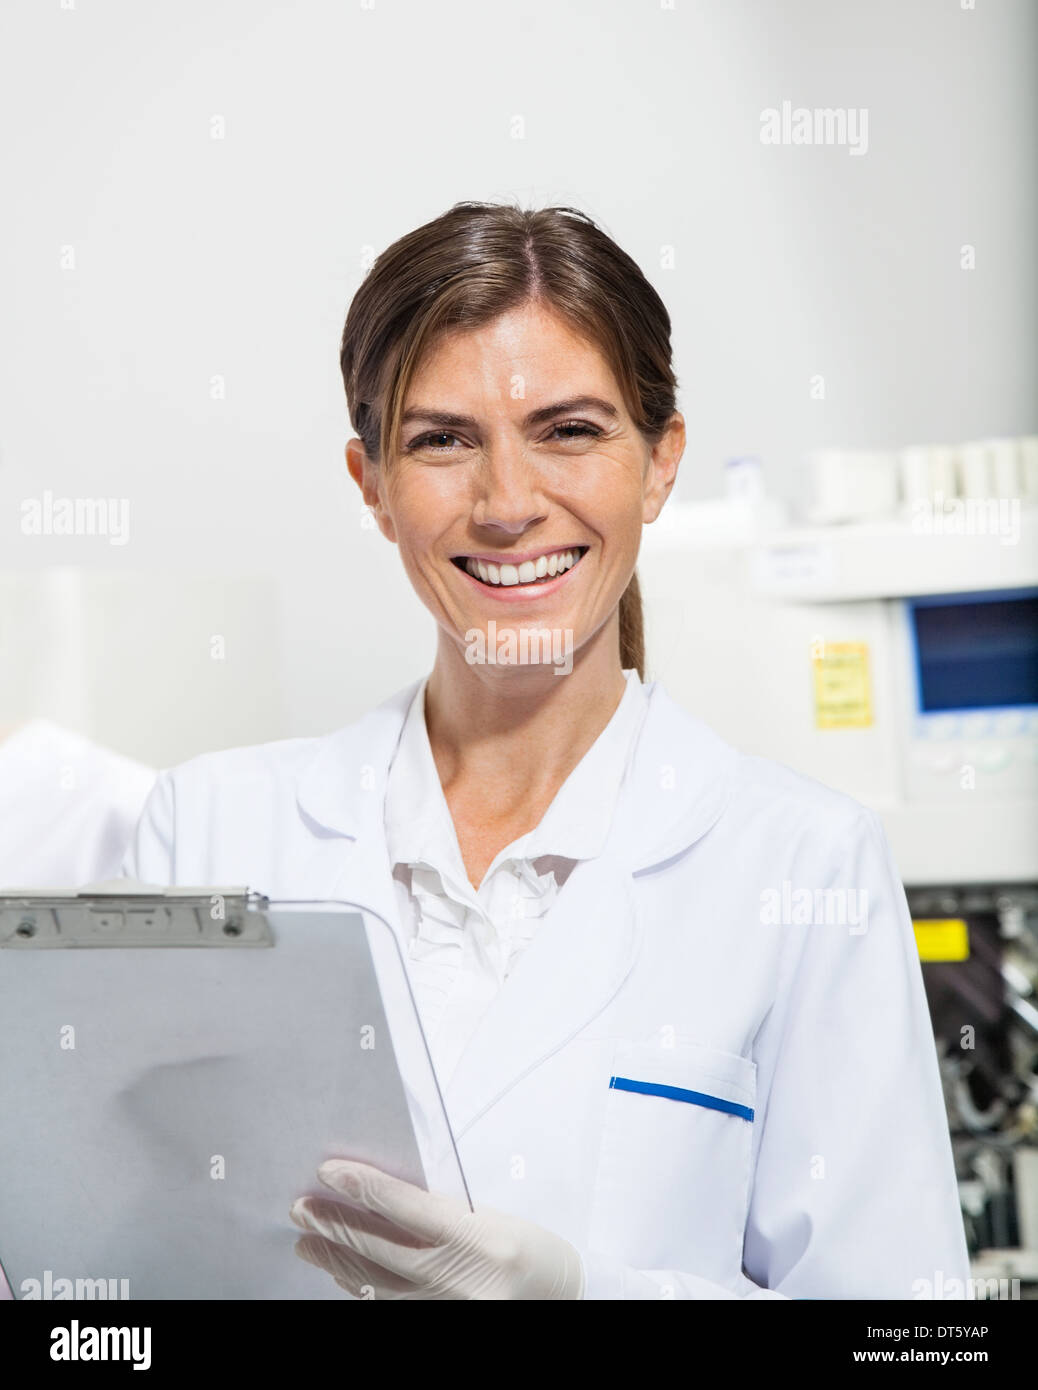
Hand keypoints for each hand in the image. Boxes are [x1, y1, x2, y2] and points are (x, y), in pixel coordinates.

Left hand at [290, 1158, 584, 1299]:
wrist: (560, 1296)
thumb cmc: (528, 1248)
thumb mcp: (490, 1216)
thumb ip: (440, 1208)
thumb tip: (381, 1193)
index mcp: (475, 1237)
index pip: (402, 1205)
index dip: (361, 1185)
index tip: (330, 1170)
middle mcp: (455, 1278)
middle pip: (378, 1247)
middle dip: (334, 1224)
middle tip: (302, 1206)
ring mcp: (443, 1307)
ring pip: (373, 1282)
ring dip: (335, 1258)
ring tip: (306, 1239)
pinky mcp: (436, 1322)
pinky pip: (385, 1306)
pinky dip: (358, 1286)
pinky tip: (340, 1272)